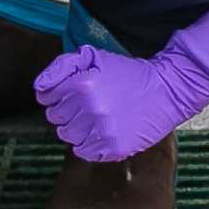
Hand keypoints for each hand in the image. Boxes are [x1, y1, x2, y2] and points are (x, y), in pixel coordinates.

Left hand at [32, 0, 208, 160]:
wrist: (168, 91)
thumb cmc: (131, 74)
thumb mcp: (96, 57)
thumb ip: (62, 66)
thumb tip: (40, 87)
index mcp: (82, 85)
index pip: (46, 98)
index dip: (59, 94)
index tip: (75, 92)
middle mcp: (90, 109)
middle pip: (56, 119)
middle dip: (68, 111)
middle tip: (90, 104)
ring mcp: (102, 131)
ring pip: (67, 137)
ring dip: (78, 128)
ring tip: (98, 118)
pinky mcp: (113, 148)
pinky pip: (84, 152)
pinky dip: (89, 144)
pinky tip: (103, 132)